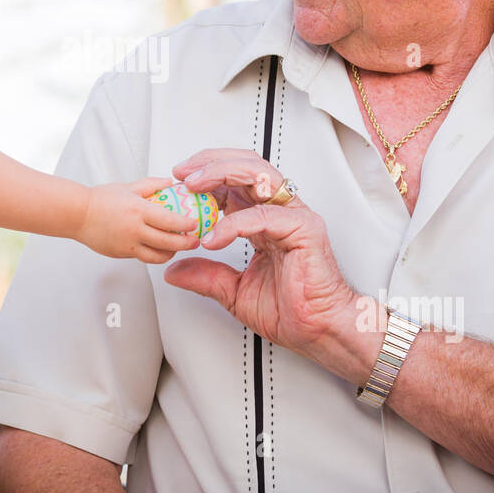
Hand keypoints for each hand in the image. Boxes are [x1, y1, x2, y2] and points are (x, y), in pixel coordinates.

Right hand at [77, 177, 203, 262]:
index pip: (170, 221)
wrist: (78, 215)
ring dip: (171, 252)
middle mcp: (135, 230)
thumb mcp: (128, 187)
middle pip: (169, 243)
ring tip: (178, 247)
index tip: (196, 224)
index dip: (186, 225)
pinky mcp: (122, 254)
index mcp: (138, 211)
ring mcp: (128, 245)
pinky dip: (155, 254)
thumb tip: (170, 182)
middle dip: (186, 244)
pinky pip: (143, 257)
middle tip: (195, 241)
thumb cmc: (100, 199)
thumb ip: (151, 185)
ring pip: (158, 256)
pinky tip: (159, 248)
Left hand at [165, 149, 374, 379]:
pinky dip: (233, 223)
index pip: (234, 181)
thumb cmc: (291, 310)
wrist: (319, 331)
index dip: (205, 175)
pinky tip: (212, 237)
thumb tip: (174, 270)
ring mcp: (294, 216)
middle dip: (210, 162)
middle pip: (246, 165)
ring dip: (221, 173)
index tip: (178, 183)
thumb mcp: (233, 292)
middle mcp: (280, 211)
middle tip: (182, 174)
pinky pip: (264, 216)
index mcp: (264, 220)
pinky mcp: (304, 229)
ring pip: (258, 174)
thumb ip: (205, 276)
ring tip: (194, 185)